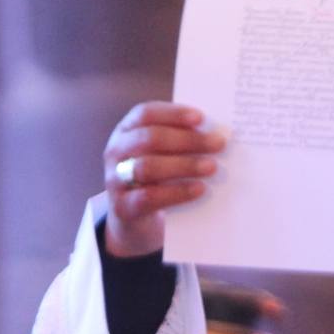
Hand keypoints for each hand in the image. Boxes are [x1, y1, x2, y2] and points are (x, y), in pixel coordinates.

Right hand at [101, 102, 226, 257]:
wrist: (133, 220)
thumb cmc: (154, 180)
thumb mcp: (161, 156)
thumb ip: (179, 142)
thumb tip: (215, 134)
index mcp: (125, 131)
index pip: (145, 114)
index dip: (173, 114)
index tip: (201, 118)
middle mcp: (116, 151)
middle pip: (149, 139)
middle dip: (187, 140)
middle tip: (218, 144)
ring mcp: (116, 180)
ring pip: (148, 167)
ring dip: (184, 165)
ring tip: (212, 167)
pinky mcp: (123, 207)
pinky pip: (150, 197)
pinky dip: (177, 192)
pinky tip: (199, 189)